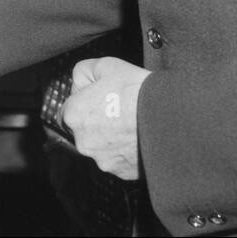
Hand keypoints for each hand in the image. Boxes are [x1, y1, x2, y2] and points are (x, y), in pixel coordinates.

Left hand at [62, 57, 150, 180]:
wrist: (169, 116)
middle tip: (119, 109)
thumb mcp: (106, 65)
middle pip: (85, 131)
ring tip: (132, 123)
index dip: (84, 102)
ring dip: (112, 138)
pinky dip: (127, 151)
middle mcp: (84, 142)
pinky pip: (120, 160)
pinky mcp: (123, 172)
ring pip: (103, 147)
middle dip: (97, 122)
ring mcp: (103, 160)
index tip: (99, 98)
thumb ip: (83, 72)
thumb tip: (79, 83)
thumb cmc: (137, 90)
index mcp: (75, 115)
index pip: (68, 111)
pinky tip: (139, 136)